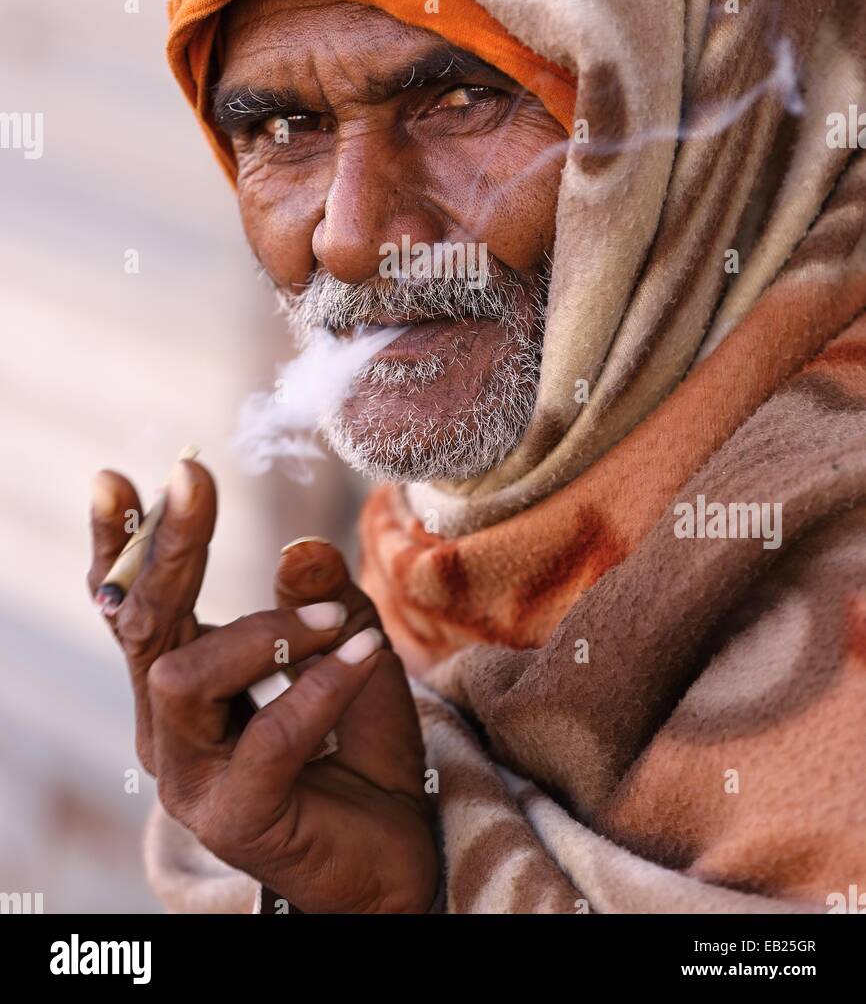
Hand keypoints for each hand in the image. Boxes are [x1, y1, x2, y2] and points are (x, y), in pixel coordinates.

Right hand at [87, 459, 438, 913]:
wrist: (400, 853)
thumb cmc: (362, 749)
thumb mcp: (351, 651)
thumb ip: (325, 599)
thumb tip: (297, 546)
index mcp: (187, 685)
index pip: (137, 607)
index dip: (125, 545)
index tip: (118, 478)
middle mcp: (172, 729)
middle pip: (146, 626)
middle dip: (167, 547)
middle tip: (189, 476)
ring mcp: (193, 778)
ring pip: (185, 677)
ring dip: (262, 632)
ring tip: (338, 621)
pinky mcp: (234, 817)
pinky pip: (265, 737)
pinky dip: (317, 686)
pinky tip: (363, 656)